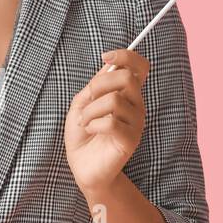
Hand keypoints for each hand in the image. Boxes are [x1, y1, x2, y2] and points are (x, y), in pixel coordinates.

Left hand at [63, 48, 149, 195]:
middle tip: (87, 100)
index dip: (126, 56)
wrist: (82, 166)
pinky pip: (111, 122)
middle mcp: (136, 105)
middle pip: (127, 77)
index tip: (105, 57)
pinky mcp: (130, 140)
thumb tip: (108, 66)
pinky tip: (91, 131)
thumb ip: (95, 85)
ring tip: (85, 121)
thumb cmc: (83, 134)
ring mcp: (136, 123)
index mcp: (128, 93)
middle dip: (99, 84)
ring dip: (91, 109)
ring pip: (114, 100)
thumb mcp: (82, 103)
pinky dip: (93, 124)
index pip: (140, 66)